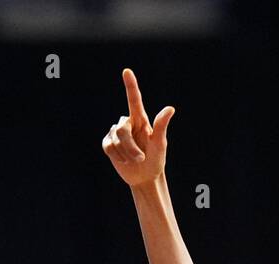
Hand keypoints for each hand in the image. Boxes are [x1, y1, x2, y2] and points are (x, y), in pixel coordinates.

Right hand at [101, 68, 174, 187]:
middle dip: (130, 146)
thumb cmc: (156, 159)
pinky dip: (117, 156)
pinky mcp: (109, 143)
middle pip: (122, 129)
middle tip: (141, 158)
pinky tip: (124, 160)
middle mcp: (128, 123)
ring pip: (115, 139)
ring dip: (126, 153)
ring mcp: (117, 133)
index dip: (131, 85)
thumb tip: (170, 108)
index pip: (134, 100)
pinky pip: (108, 146)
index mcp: (141, 120)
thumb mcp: (160, 144)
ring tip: (135, 160)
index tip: (127, 71)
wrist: (145, 177)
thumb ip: (161, 125)